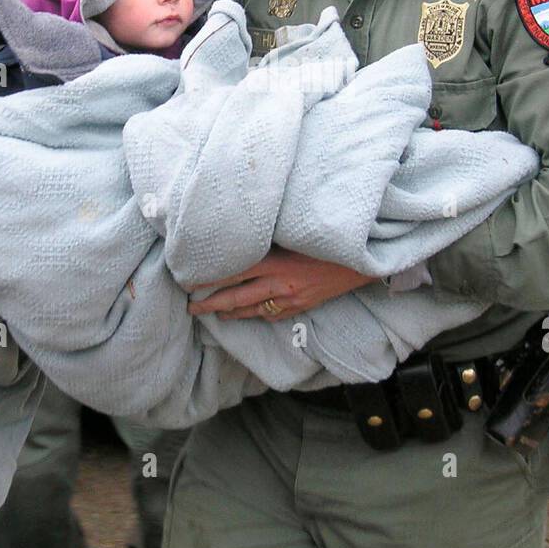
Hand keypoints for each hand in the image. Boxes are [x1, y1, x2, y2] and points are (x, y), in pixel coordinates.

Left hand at [187, 247, 378, 321]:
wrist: (360, 259)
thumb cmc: (326, 237)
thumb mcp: (295, 231)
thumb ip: (269, 237)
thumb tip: (241, 234)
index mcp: (276, 262)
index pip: (233, 271)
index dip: (209, 277)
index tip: (189, 280)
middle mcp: (279, 283)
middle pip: (236, 296)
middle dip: (210, 303)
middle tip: (191, 307)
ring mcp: (290, 299)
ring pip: (252, 310)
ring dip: (229, 312)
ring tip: (213, 313)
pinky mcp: (302, 307)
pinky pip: (272, 315)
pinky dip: (256, 316)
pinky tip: (246, 314)